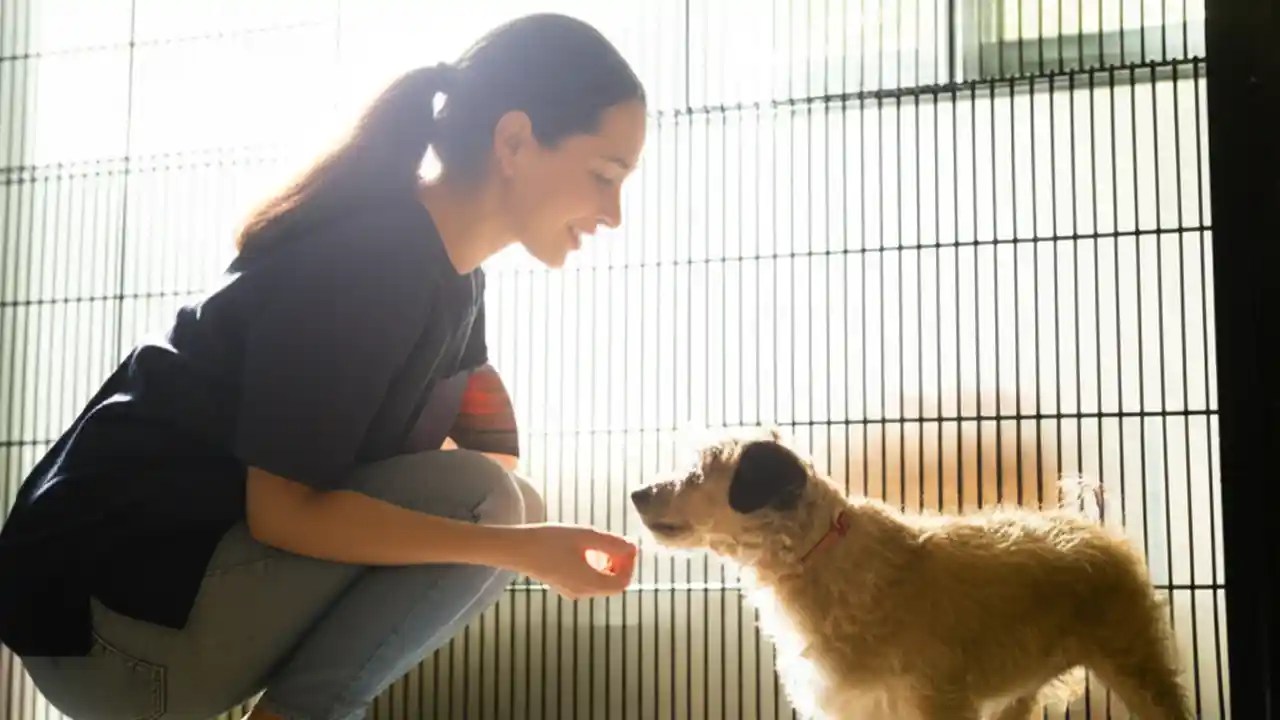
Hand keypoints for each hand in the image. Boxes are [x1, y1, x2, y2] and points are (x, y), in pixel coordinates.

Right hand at [508, 524, 637, 599]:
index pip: (622, 582)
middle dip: (618, 563)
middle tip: (613, 543)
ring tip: (597, 544)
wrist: (517, 549)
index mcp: (590, 583)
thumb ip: (612, 543)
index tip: (625, 546)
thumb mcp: (586, 536)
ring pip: (600, 582)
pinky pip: (587, 580)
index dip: (629, 565)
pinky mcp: (563, 586)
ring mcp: (571, 591)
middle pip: (612, 584)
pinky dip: (593, 566)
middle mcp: (582, 592)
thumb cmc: (550, 541)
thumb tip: (633, 548)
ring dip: (606, 564)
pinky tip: (583, 550)